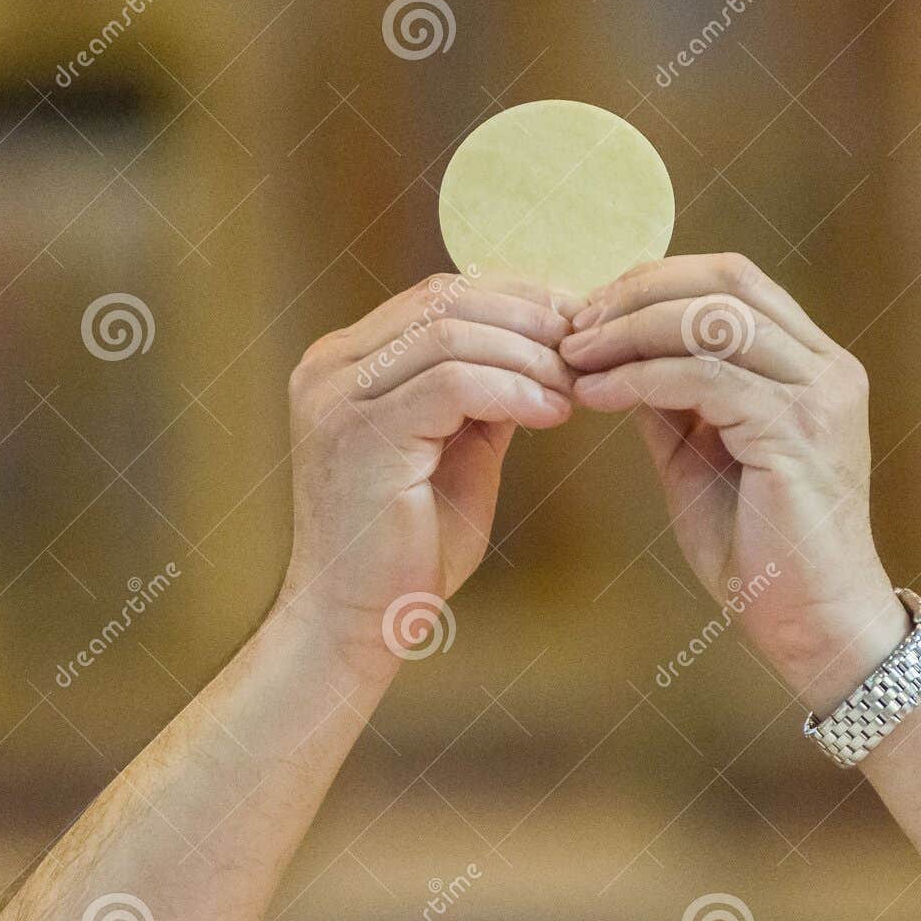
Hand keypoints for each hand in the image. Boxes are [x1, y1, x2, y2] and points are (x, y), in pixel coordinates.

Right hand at [280, 273, 577, 675]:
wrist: (354, 624)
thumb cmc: (406, 550)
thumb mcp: (457, 451)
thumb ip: (485, 396)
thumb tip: (544, 352)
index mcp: (347, 363)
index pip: (438, 295)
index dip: (515, 297)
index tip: (578, 323)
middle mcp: (330, 368)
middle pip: (444, 298)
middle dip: (528, 315)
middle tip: (589, 347)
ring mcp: (337, 398)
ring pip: (449, 332)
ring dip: (527, 355)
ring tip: (575, 387)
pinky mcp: (359, 434)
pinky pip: (450, 383)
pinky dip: (512, 390)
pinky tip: (552, 414)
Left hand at [562, 253, 908, 714]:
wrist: (816, 625)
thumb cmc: (762, 551)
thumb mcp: (702, 458)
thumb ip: (671, 402)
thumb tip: (613, 356)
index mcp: (811, 363)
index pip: (733, 280)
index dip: (655, 282)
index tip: (591, 314)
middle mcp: (826, 367)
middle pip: (725, 280)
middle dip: (637, 293)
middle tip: (573, 327)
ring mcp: (818, 396)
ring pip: (713, 319)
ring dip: (629, 330)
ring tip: (574, 357)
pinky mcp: (796, 432)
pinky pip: (704, 378)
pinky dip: (639, 377)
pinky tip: (596, 395)